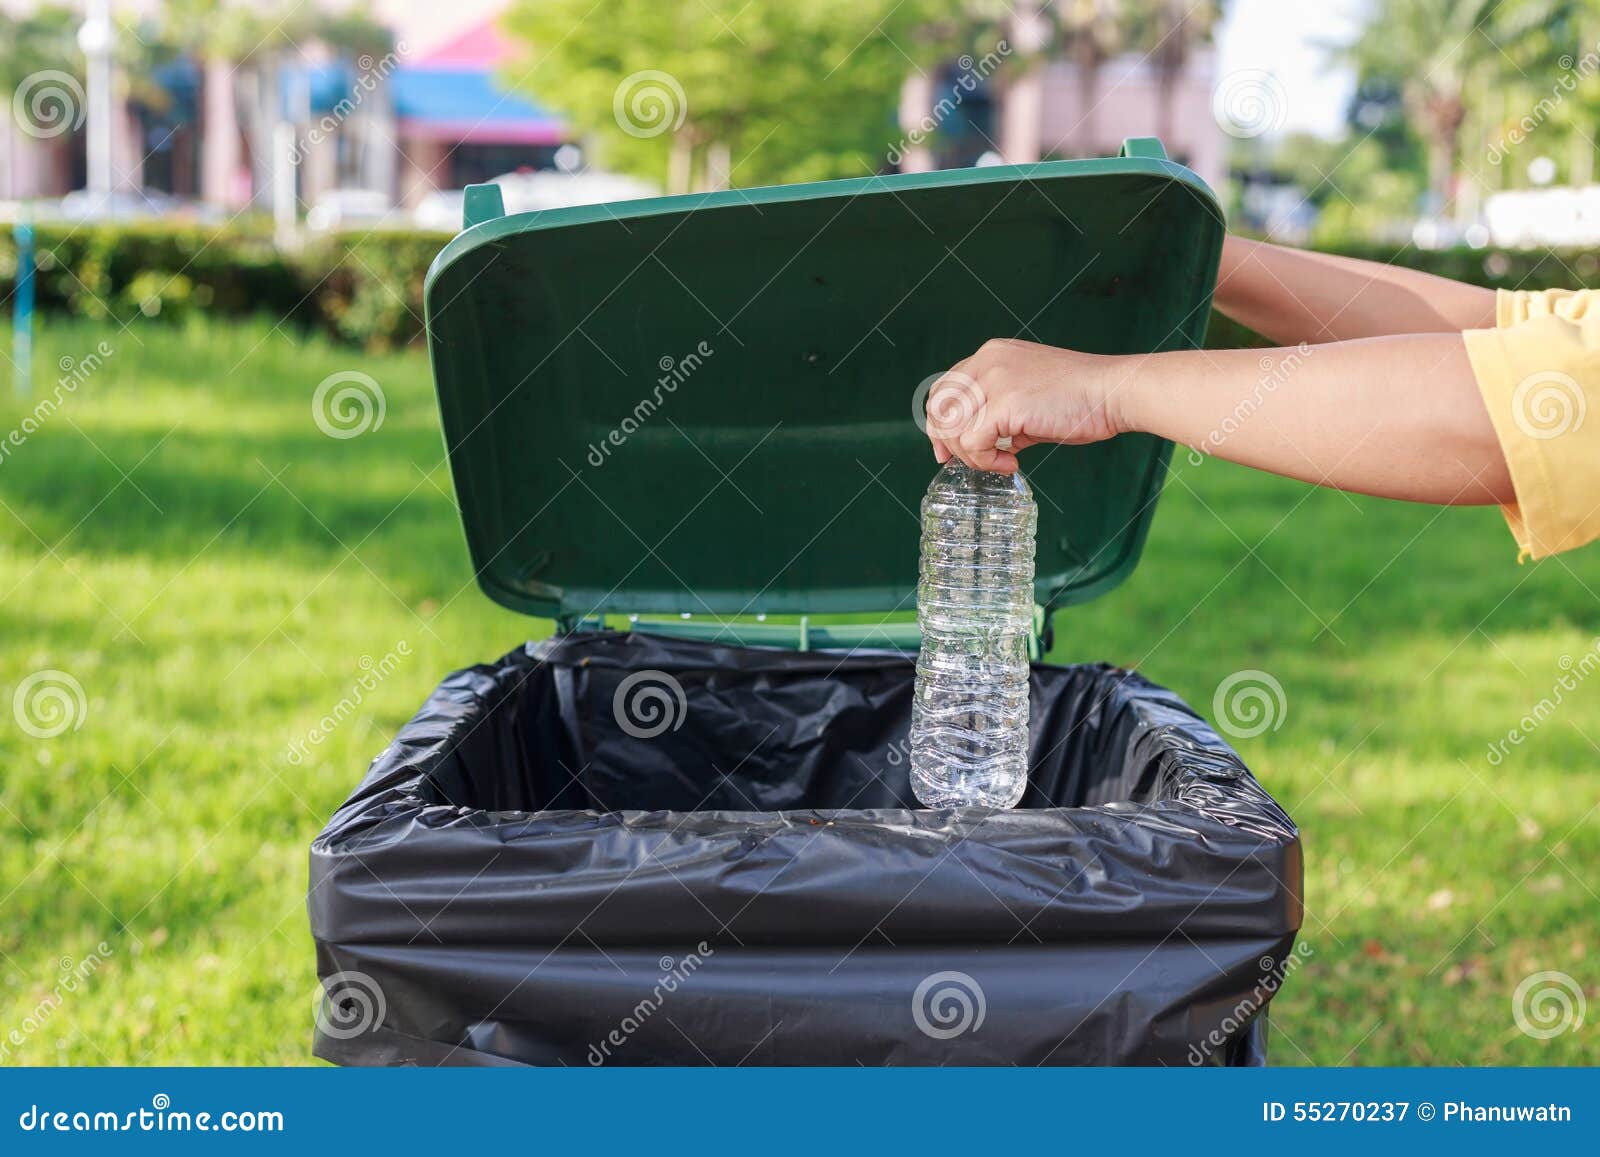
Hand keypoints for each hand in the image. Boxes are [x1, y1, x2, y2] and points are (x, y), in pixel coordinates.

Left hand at [924, 339, 1123, 472]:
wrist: (1113, 392)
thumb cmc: (1081, 399)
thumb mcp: (1029, 399)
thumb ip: (1002, 415)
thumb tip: (987, 446)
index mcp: (992, 355)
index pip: (945, 387)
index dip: (940, 421)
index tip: (948, 449)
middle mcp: (988, 361)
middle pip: (940, 406)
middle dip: (945, 440)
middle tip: (961, 463)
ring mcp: (996, 379)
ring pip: (954, 427)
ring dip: (971, 455)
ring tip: (1000, 462)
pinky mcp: (1006, 402)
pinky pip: (973, 442)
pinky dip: (986, 460)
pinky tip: (1011, 463)